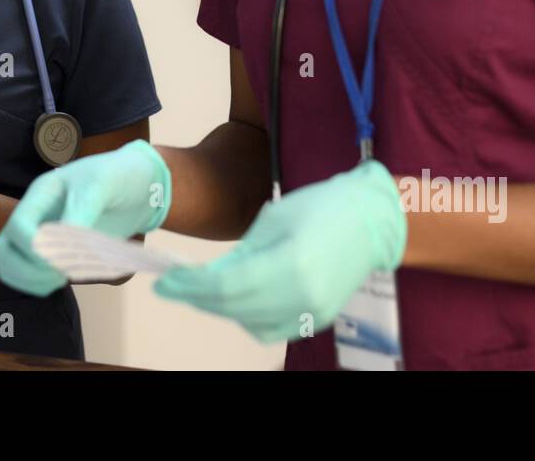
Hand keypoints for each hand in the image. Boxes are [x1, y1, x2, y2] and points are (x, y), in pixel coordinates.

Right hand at [0, 140, 170, 296]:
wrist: (141, 185)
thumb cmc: (121, 176)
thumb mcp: (101, 186)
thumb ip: (81, 212)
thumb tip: (62, 247)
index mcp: (42, 193)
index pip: (16, 226)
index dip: (31, 248)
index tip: (59, 258)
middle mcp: (36, 215)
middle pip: (2, 251)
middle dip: (25, 269)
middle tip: (59, 273)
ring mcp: (43, 235)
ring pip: (9, 266)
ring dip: (29, 280)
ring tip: (61, 278)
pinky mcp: (55, 251)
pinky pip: (29, 275)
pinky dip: (38, 285)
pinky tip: (62, 279)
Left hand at [153, 160, 406, 342]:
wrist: (371, 220)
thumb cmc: (321, 207)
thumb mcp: (272, 220)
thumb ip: (239, 254)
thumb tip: (204, 278)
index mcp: (291, 262)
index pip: (226, 285)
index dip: (189, 287)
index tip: (163, 283)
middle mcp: (303, 294)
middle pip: (234, 307)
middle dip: (197, 298)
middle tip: (171, 287)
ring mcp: (313, 311)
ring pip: (249, 322)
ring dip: (219, 308)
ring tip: (200, 288)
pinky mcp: (318, 318)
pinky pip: (270, 328)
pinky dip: (246, 317)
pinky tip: (235, 298)